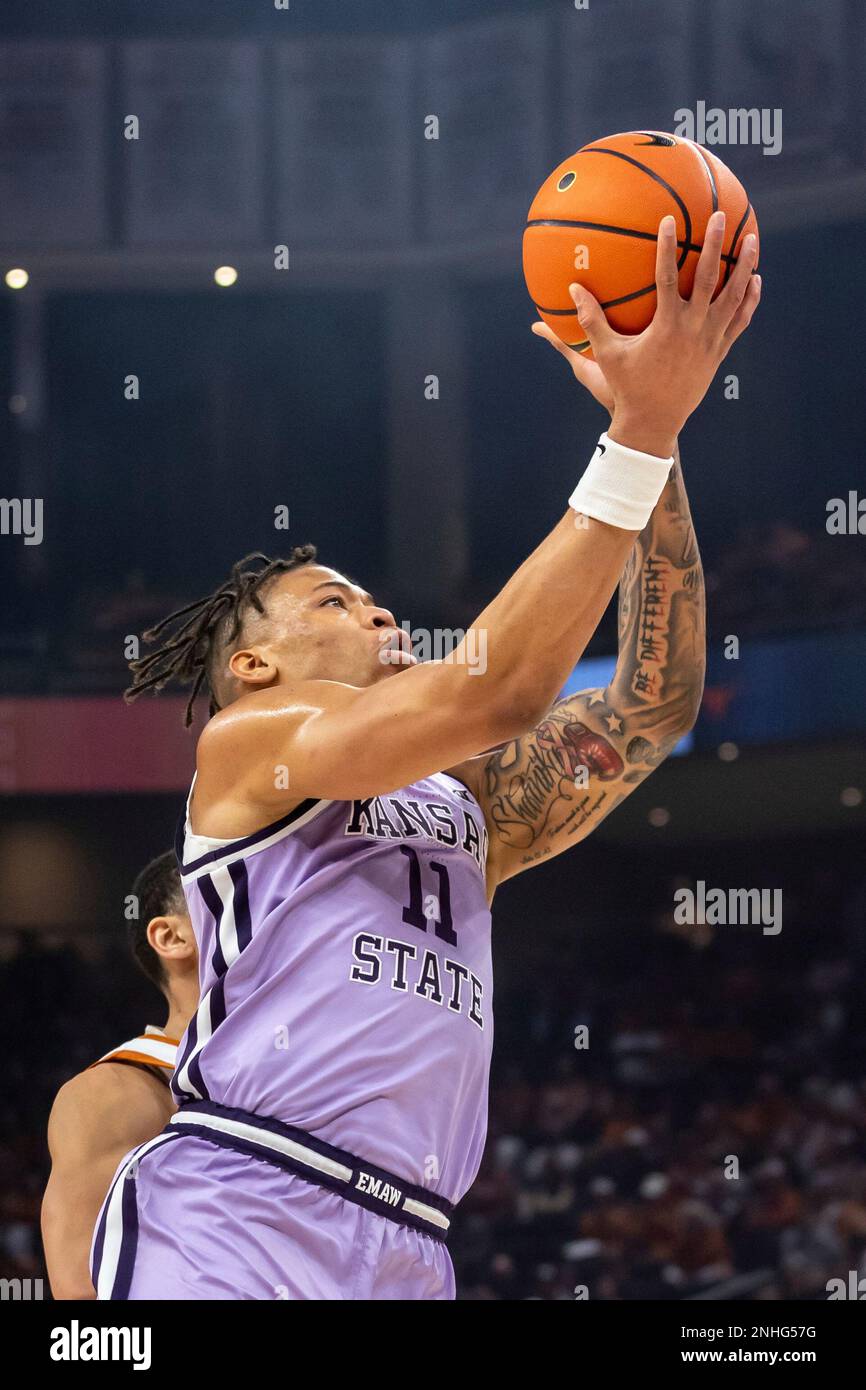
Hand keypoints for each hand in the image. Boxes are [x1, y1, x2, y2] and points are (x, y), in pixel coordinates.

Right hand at [535, 211, 760, 456]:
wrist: (655, 422)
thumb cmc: (627, 387)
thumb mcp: (606, 354)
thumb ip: (590, 320)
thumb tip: (573, 290)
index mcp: (666, 325)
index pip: (669, 276)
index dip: (668, 246)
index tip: (670, 220)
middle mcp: (693, 329)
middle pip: (709, 279)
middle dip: (714, 244)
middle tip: (718, 217)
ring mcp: (710, 341)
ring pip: (734, 297)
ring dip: (744, 266)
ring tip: (751, 240)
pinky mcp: (719, 352)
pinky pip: (739, 321)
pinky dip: (749, 300)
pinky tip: (755, 280)